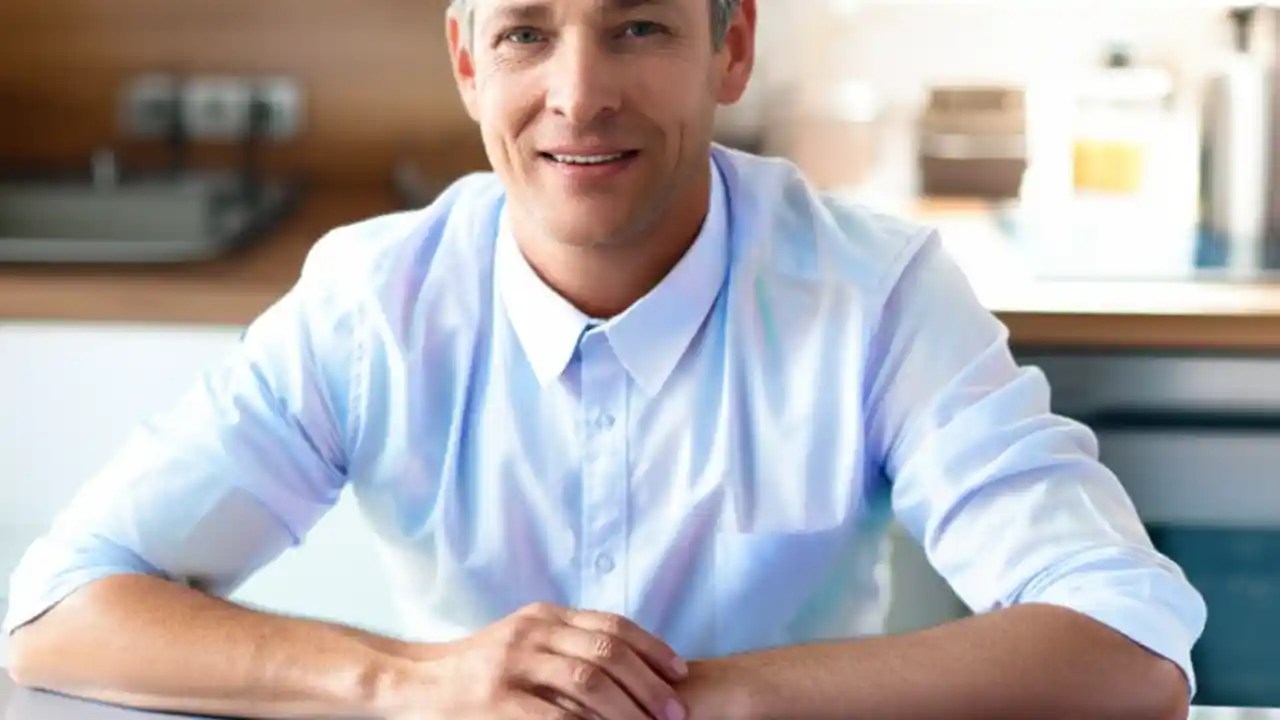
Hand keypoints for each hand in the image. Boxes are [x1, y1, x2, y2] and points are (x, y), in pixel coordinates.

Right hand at [391, 602, 688, 719]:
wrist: (415, 683)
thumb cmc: (476, 669)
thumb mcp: (522, 642)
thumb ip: (565, 645)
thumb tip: (626, 665)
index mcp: (542, 617)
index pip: (611, 624)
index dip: (651, 648)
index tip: (680, 672)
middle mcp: (531, 633)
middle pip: (607, 652)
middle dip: (649, 683)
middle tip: (676, 711)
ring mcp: (512, 665)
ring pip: (588, 681)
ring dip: (628, 708)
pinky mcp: (497, 700)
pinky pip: (555, 716)